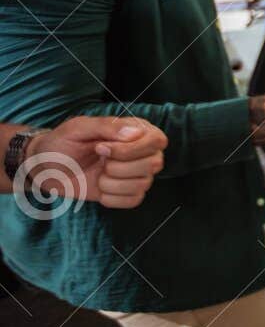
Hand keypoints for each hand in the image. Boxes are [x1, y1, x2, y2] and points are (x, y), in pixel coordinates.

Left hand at [23, 117, 166, 208]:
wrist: (46, 169)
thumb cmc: (62, 143)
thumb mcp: (79, 128)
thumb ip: (107, 126)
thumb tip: (136, 132)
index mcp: (137, 131)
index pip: (156, 141)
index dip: (131, 149)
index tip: (100, 148)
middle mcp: (143, 152)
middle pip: (154, 163)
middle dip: (120, 166)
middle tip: (99, 161)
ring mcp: (138, 174)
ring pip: (143, 184)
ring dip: (112, 183)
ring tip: (97, 175)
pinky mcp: (129, 193)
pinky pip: (134, 200)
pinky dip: (112, 197)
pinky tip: (100, 189)